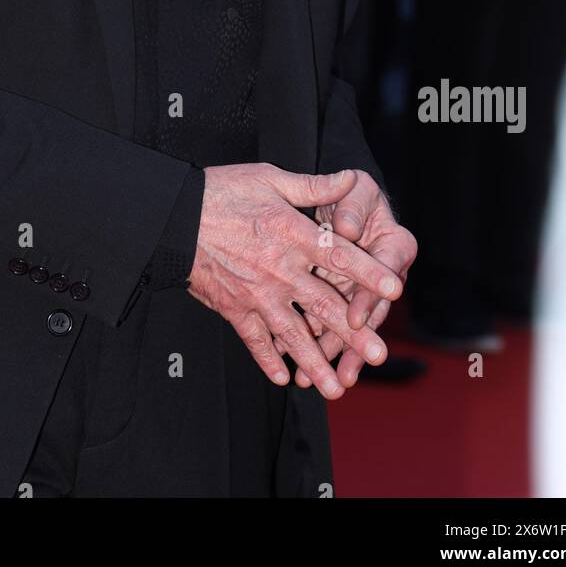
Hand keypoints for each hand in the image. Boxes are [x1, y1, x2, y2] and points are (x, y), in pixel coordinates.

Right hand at [187, 164, 402, 399]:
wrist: (172, 217)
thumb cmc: (221, 191)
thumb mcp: (269, 178)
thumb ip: (312, 186)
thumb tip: (349, 179)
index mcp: (291, 234)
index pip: (338, 255)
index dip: (367, 271)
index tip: (393, 288)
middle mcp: (279, 269)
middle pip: (322, 306)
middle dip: (352, 333)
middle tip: (378, 354)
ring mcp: (256, 294)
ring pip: (292, 334)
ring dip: (316, 362)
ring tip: (336, 388)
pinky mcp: (234, 308)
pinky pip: (255, 339)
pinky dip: (268, 359)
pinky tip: (284, 377)